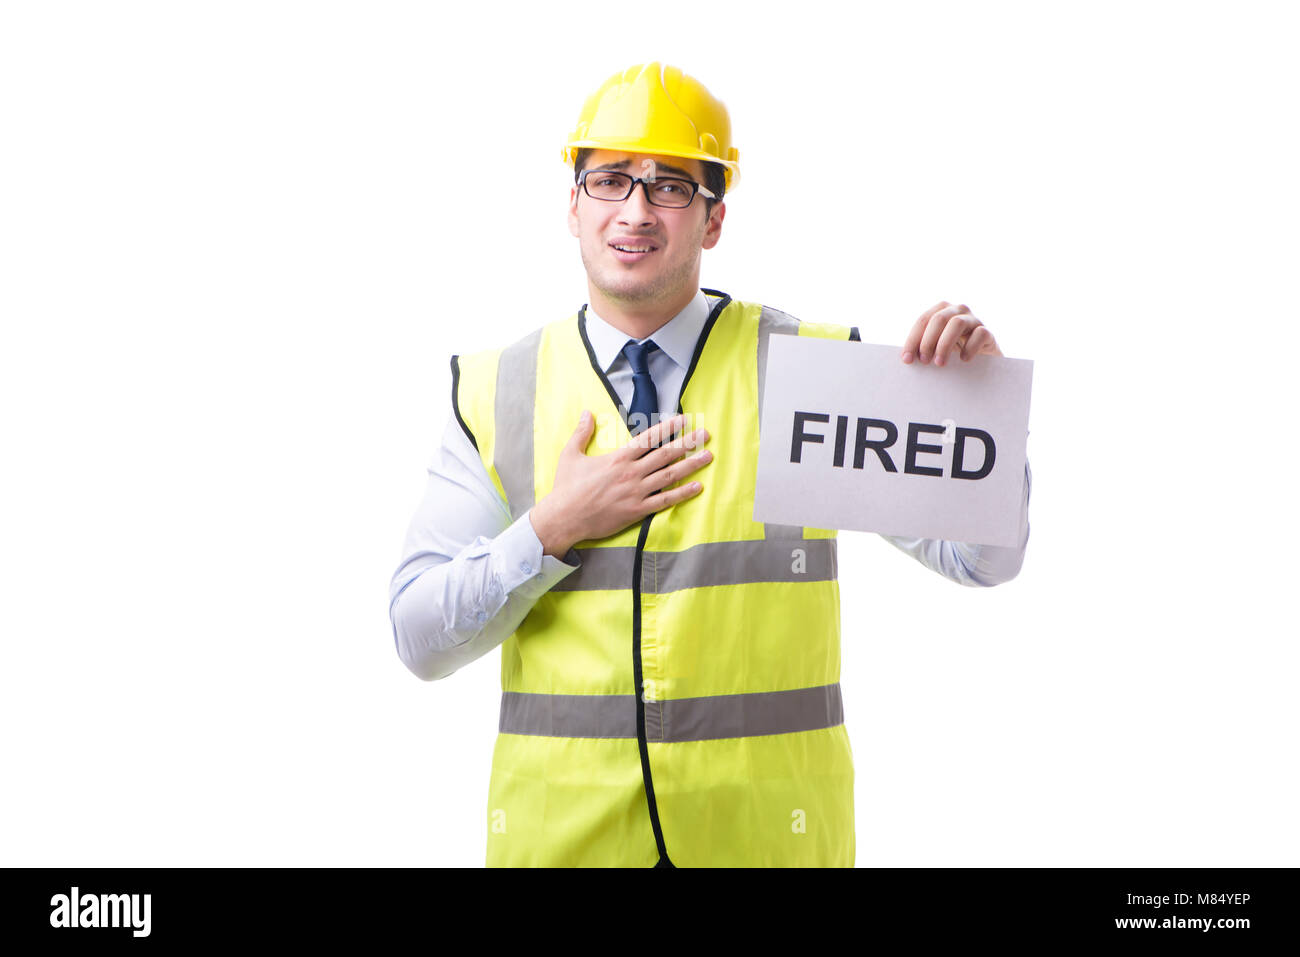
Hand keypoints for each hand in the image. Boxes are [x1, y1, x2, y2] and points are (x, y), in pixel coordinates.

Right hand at [529, 411, 711, 556]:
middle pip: (665, 454)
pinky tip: (697, 486)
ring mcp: (636, 492)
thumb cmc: (566, 487)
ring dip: (691, 465)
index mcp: (618, 458)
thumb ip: (581, 433)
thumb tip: (586, 412)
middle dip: (687, 443)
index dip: (668, 427)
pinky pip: (665, 501)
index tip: (684, 419)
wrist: (564, 517)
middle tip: (705, 434)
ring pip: (669, 476)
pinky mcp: (637, 511)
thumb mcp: (570, 455)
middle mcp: (631, 473)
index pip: (649, 438)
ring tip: (708, 456)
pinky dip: (682, 494)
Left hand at [900, 301, 1002, 365]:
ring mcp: (974, 320)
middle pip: (938, 319)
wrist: (982, 359)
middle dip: (928, 341)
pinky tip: (963, 359)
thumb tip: (907, 358)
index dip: (913, 340)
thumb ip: (924, 347)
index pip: (923, 320)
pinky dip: (970, 347)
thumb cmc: (953, 352)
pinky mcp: (988, 332)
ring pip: (957, 323)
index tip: (907, 360)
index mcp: (941, 311)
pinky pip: (980, 334)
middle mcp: (957, 310)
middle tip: (924, 361)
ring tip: (940, 363)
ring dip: (945, 344)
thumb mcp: (936, 347)